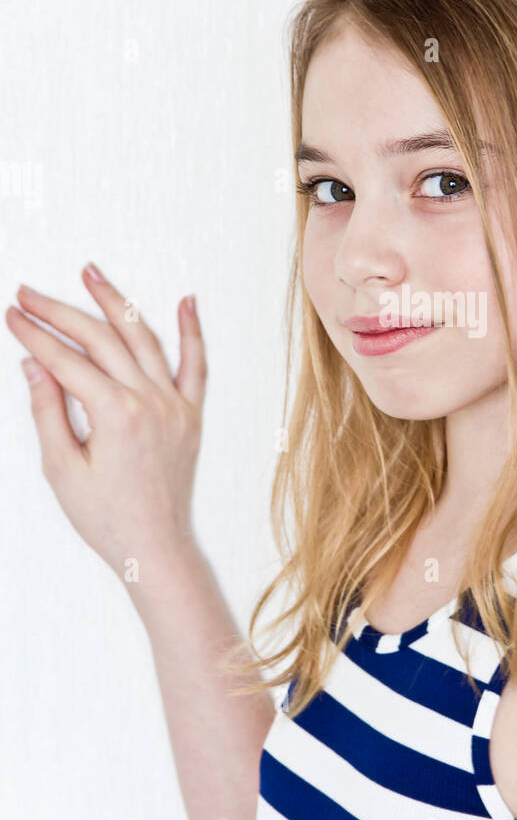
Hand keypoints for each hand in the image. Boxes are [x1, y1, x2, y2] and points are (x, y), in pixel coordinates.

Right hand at [6, 263, 206, 584]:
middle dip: (60, 312)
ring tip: (90, 273)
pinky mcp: (191, 413)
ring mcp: (175, 404)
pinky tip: (186, 301)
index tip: (12, 315)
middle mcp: (150, 401)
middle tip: (29, 293)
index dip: (34, 336)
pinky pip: (196, 364)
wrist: (155, 547)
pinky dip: (192, 331)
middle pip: (100, 340)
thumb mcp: (62, 468)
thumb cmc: (106, 518)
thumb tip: (34, 363)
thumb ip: (48, 410)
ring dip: (116, 302)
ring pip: (144, 339)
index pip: (66, 361)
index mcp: (116, 415)